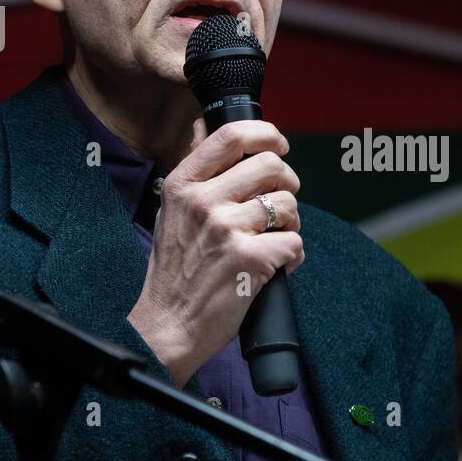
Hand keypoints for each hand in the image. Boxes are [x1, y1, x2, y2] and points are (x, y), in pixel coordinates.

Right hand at [127, 119, 303, 384]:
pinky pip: (294, 242)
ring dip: (291, 223)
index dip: (267, 135)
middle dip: (287, 184)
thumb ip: (203, 184)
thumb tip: (247, 157)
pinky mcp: (249, 258)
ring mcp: (226, 228)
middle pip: (271, 166)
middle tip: (281, 205)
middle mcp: (203, 201)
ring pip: (288, 205)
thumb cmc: (175, 272)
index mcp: (183, 184)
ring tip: (275, 240)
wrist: (166, 325)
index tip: (280, 146)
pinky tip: (275, 267)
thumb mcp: (174, 215)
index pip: (232, 135)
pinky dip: (293, 257)